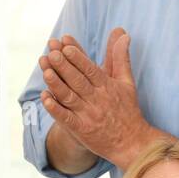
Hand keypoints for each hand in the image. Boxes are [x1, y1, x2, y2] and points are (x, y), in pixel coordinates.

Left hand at [38, 30, 162, 168]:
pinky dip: (56, 109)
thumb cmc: (128, 110)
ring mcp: (89, 115)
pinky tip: (45, 98)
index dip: (78, 57)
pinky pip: (67, 119)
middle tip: (51, 53)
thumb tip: (123, 33)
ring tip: (45, 71)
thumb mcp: (127, 82)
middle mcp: (97, 100)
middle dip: (64, 66)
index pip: (90, 69)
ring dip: (56, 84)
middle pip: (78, 80)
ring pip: (70, 97)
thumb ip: (121, 57)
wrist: (133, 143)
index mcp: (107, 86)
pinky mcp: (82, 131)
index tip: (66, 45)